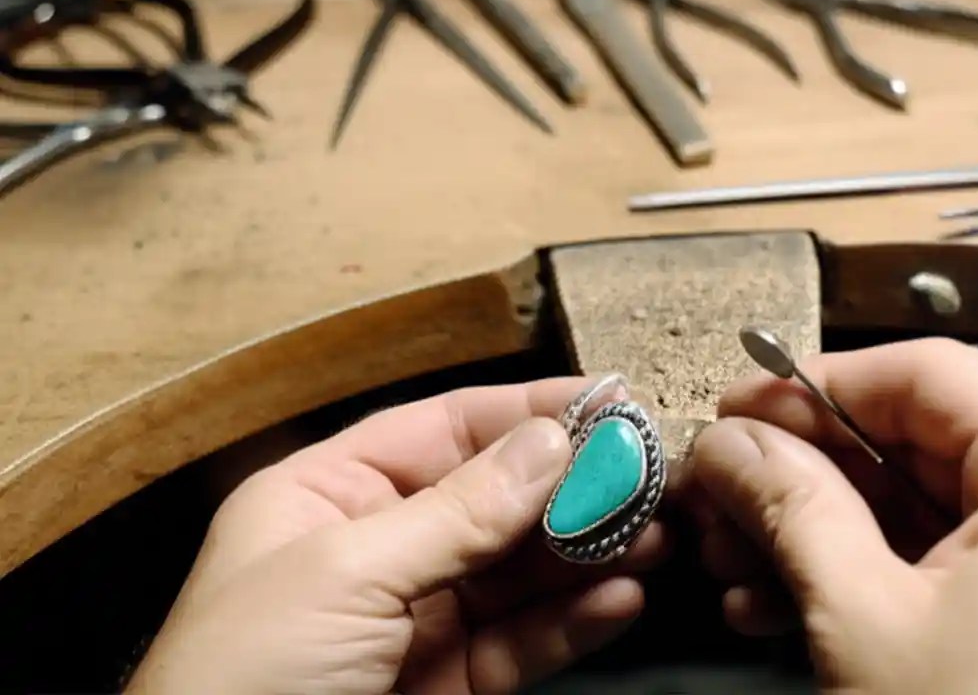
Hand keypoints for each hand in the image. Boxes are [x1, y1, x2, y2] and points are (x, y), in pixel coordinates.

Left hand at [126, 378, 667, 694]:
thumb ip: (458, 511)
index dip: (526, 411)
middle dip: (572, 486)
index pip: (444, 430)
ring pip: (518, 573)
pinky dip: (573, 622)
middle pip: (493, 499)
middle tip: (646, 474)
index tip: (607, 401)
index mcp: (327, 496)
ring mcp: (413, 620)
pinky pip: (520, 643)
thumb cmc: (236, 681)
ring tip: (651, 536)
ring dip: (587, 552)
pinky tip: (617, 601)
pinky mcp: (445, 684)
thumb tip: (548, 443)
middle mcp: (375, 549)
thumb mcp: (347, 573)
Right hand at [693, 338, 977, 693]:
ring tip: (733, 555)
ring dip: (821, 523)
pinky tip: (778, 597)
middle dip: (806, 469)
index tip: (736, 407)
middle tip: (720, 489)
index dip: (814, 384)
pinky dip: (866, 567)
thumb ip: (789, 503)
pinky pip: (949, 552)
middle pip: (922, 434)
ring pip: (925, 497)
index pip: (926, 372)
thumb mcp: (862, 615)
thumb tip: (728, 442)